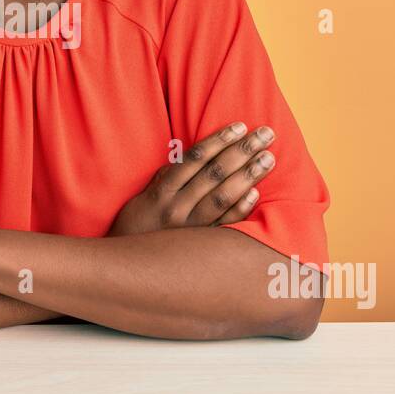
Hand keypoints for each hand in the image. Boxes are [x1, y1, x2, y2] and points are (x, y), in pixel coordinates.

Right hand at [109, 122, 276, 236]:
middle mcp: (177, 207)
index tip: (240, 126)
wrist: (127, 267)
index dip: (219, 140)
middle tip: (266, 135)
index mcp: (162, 190)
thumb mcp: (146, 195)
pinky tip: (255, 193)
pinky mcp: (200, 246)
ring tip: (268, 159)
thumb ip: (168, 176)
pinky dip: (240, 209)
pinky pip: (223, 225)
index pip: (195, 158)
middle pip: (214, 173)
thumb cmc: (137, 225)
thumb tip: (194, 157)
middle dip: (242, 151)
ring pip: (222, 196)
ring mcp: (190, 228)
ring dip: (248, 175)